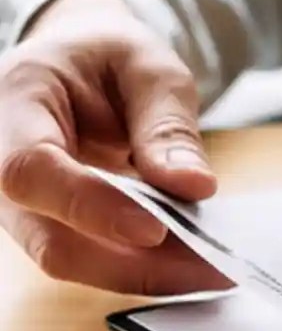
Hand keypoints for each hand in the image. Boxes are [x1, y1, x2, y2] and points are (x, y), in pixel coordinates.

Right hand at [0, 0, 228, 293]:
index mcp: (15, 102)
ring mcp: (19, 202)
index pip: (31, 170)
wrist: (81, 58)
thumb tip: (194, 187)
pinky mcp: (50, 224)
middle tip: (213, 268)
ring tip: (212, 269)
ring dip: (144, 274)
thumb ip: (167, 126)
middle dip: (134, 263)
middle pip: (48, 237)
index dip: (91, 207)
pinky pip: (90, 259)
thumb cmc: (109, 56)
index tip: (157, 229)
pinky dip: (141, 267)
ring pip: (69, 259)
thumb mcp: (150, 69)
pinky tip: (191, 263)